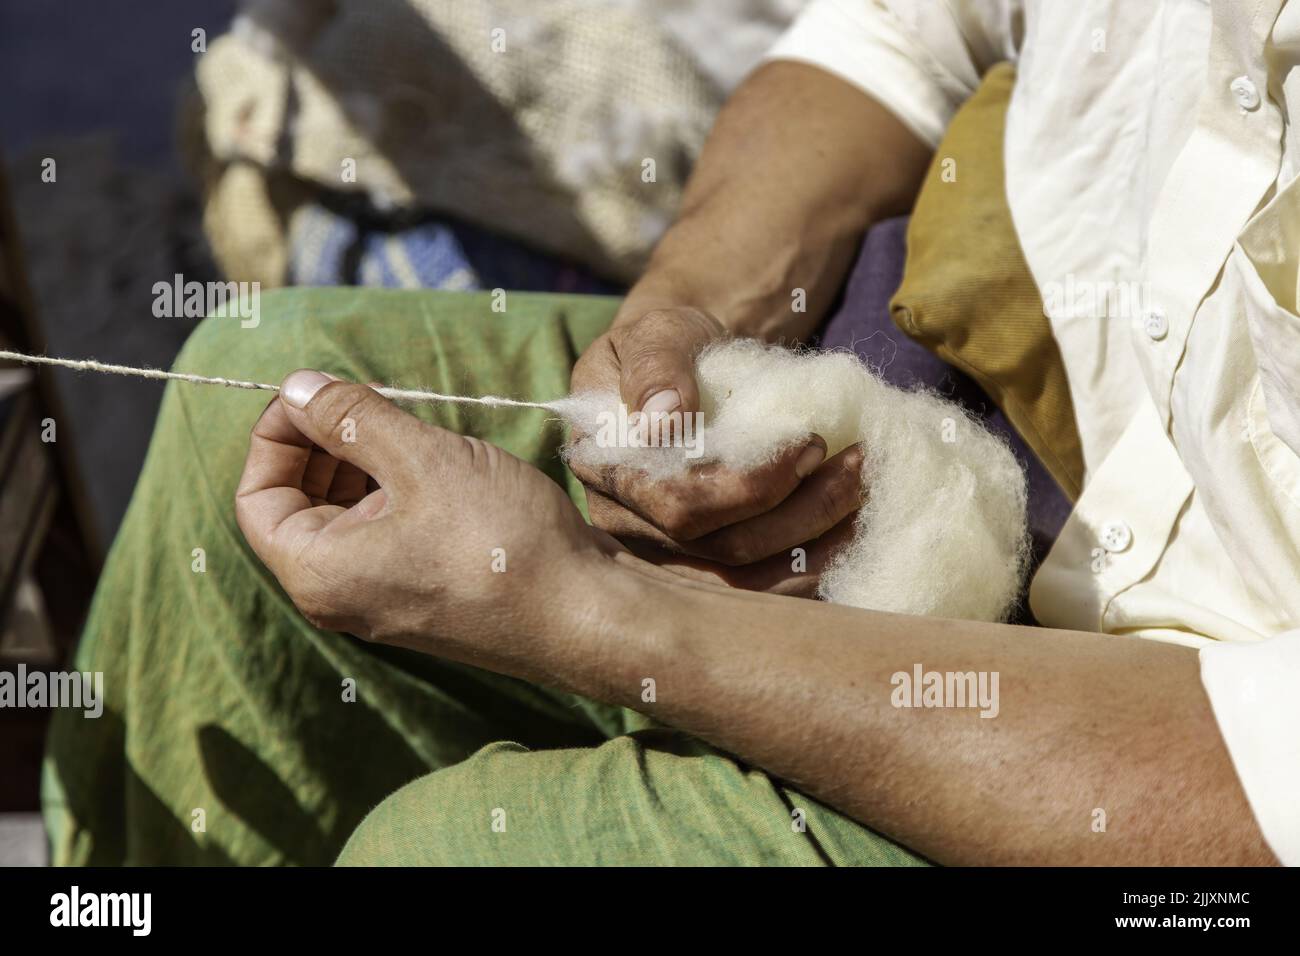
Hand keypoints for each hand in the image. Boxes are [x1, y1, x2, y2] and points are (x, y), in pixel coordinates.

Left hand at [234, 370, 615, 668]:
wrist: (586, 612)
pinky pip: (390, 533)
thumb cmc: (500, 542)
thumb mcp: (421, 459)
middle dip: (322, 443)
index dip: (275, 435)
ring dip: (366, 462)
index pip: (256, 497)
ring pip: (350, 516)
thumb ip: (351, 417)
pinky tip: (440, 461)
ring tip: (408, 425)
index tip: (315, 393)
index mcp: (318, 572)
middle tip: (366, 399)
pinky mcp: (429, 594)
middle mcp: (341, 595)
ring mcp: (387, 598)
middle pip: (300, 506)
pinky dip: (399, 490)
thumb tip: (298, 387)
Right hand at [568, 306, 864, 595]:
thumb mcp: (658, 331)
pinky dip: (811, 568)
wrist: (682, 370)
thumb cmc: (670, 346)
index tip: (813, 442)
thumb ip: (657, 366)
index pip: (676, 503)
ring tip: (862, 493)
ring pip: (744, 581)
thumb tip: (664, 420)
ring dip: (815, 544)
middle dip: (800, 512)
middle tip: (856, 464)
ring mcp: (665, 557)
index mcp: (604, 471)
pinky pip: (759, 591)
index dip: (751, 485)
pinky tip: (851, 533)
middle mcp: (627, 526)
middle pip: (717, 549)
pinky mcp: (704, 569)